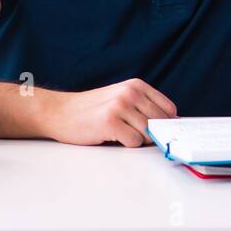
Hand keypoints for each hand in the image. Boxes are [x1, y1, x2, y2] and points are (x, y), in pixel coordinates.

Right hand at [39, 79, 177, 147]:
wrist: (59, 112)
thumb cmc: (92, 109)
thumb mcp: (120, 98)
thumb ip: (144, 107)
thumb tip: (172, 124)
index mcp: (136, 86)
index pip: (169, 109)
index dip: (168, 124)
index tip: (164, 132)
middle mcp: (130, 93)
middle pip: (160, 122)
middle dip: (154, 134)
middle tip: (137, 136)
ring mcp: (120, 106)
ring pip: (148, 133)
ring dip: (138, 140)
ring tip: (121, 133)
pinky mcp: (109, 122)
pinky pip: (134, 142)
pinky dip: (128, 144)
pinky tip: (113, 137)